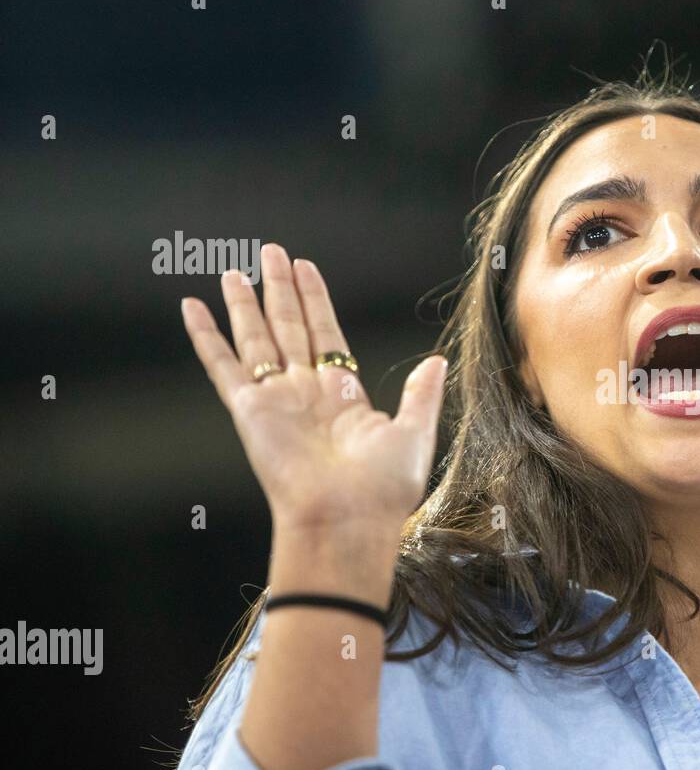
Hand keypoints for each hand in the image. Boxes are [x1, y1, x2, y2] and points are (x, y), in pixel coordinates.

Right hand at [181, 244, 446, 532]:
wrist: (348, 518)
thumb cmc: (384, 487)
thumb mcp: (415, 432)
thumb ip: (422, 393)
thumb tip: (437, 361)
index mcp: (343, 396)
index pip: (325, 335)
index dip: (315, 301)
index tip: (306, 268)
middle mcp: (306, 394)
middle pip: (290, 327)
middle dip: (280, 289)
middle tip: (272, 251)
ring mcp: (275, 400)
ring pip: (256, 339)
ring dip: (245, 304)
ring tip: (235, 269)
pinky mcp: (249, 410)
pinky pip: (222, 365)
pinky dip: (205, 336)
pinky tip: (192, 307)